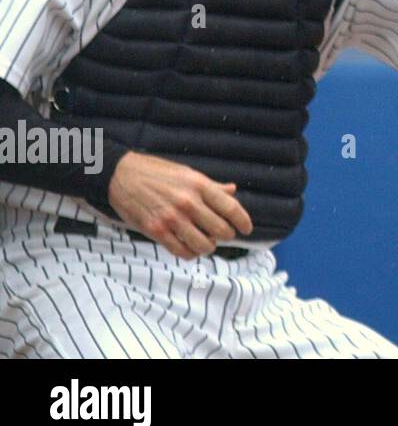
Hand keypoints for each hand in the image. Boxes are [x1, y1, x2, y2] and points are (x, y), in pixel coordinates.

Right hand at [107, 152, 253, 259]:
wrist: (121, 175)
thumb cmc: (156, 172)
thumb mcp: (187, 173)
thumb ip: (211, 186)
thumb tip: (232, 191)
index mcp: (199, 185)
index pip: (231, 208)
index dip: (243, 221)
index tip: (247, 229)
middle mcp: (189, 202)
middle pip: (220, 229)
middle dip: (227, 235)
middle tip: (224, 235)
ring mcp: (172, 218)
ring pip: (203, 244)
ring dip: (209, 247)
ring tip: (207, 243)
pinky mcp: (156, 231)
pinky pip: (181, 251)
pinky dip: (190, 254)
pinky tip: (190, 249)